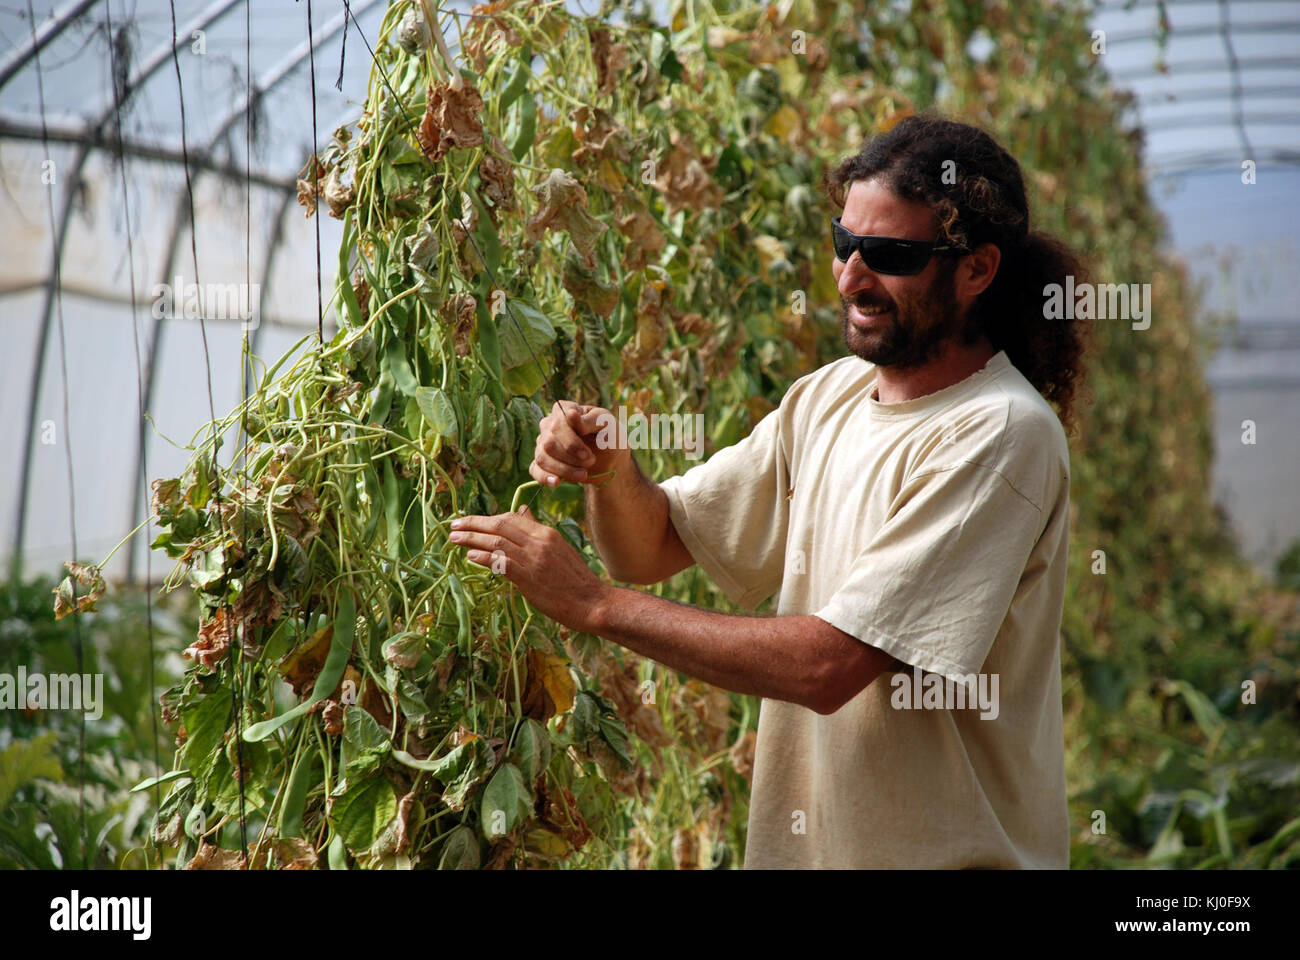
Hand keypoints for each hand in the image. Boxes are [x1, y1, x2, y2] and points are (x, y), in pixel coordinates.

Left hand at [448, 507, 610, 631]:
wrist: (592, 602)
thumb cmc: (575, 579)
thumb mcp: (558, 548)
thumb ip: (537, 531)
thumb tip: (522, 511)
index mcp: (546, 533)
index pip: (511, 518)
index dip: (487, 518)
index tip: (469, 521)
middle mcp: (539, 541)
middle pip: (500, 525)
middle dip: (473, 523)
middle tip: (453, 526)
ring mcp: (534, 559)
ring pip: (497, 542)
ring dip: (472, 539)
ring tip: (455, 539)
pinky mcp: (530, 578)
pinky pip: (502, 563)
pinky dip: (485, 557)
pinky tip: (471, 556)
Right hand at [530, 400, 628, 487]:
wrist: (610, 458)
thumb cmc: (609, 435)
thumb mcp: (607, 425)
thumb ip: (590, 420)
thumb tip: (570, 414)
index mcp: (565, 410)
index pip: (558, 423)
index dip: (571, 441)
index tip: (587, 454)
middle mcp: (549, 425)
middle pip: (548, 442)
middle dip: (570, 456)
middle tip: (590, 461)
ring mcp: (544, 443)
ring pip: (542, 457)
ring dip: (563, 469)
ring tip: (583, 474)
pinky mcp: (543, 462)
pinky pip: (535, 470)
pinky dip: (544, 477)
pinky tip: (557, 482)